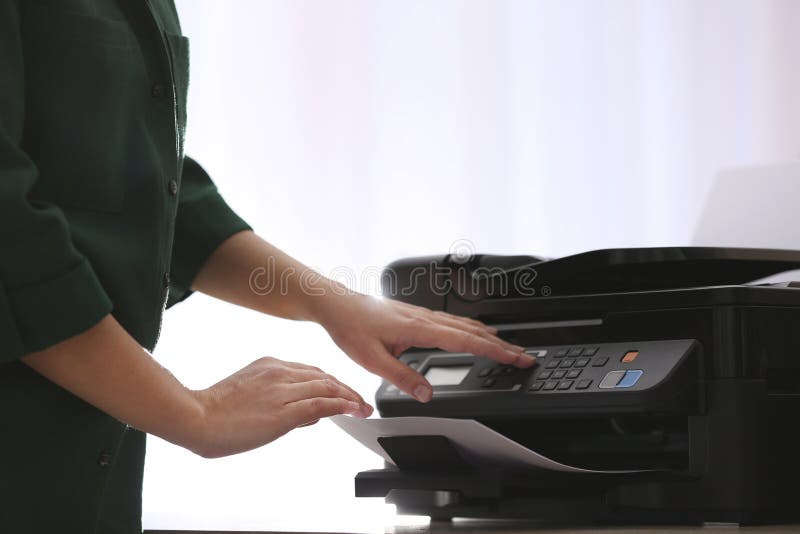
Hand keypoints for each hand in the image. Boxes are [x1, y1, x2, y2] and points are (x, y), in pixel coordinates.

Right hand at [190, 356, 372, 457]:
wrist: (194, 418)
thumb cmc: (213, 411)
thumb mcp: (250, 394)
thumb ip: (278, 399)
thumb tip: (307, 415)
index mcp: (269, 365)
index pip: (311, 371)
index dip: (331, 382)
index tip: (344, 391)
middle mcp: (279, 372)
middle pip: (323, 377)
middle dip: (345, 389)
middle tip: (360, 401)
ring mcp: (282, 390)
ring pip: (326, 387)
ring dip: (349, 397)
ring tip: (362, 407)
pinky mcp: (283, 411)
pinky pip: (320, 404)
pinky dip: (341, 406)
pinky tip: (353, 410)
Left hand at [314, 293, 534, 402]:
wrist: (337, 305)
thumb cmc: (352, 328)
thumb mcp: (373, 360)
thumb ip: (402, 378)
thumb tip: (428, 394)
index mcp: (420, 328)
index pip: (469, 341)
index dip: (497, 351)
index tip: (518, 358)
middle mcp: (426, 318)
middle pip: (475, 331)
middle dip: (503, 345)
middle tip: (525, 357)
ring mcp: (423, 315)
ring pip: (466, 324)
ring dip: (490, 336)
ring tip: (509, 347)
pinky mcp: (418, 315)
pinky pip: (454, 321)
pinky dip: (473, 329)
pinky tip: (475, 332)